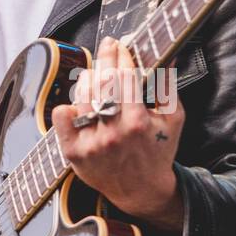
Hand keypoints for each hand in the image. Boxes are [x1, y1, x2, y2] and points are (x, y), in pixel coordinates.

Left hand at [51, 35, 185, 225]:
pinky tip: (76, 103)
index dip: (121, 56)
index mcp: (138, 122)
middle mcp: (113, 132)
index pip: (125, 77)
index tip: (120, 44)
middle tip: (106, 45)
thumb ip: (168, 88)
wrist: (141, 190)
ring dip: (88, 78)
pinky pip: (62, 119)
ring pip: (82, 97)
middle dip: (104, 57)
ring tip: (95, 73)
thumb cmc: (158, 151)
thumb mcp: (173, 120)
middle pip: (103, 82)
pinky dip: (66, 107)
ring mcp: (91, 143)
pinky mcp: (75, 153)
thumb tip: (167, 59)